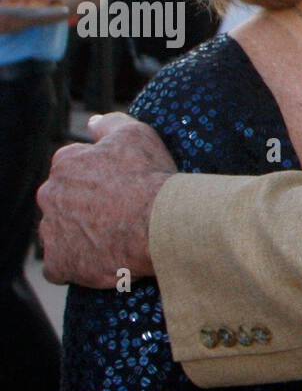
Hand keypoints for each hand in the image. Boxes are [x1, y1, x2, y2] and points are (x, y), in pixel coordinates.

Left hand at [37, 113, 176, 286]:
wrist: (162, 223)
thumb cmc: (151, 177)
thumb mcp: (136, 134)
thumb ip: (109, 124)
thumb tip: (92, 122)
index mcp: (66, 163)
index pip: (73, 171)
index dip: (99, 182)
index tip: (121, 191)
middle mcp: (50, 194)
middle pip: (63, 203)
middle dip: (85, 209)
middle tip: (120, 218)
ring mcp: (53, 231)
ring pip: (61, 234)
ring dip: (80, 238)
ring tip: (115, 243)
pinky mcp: (60, 263)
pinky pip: (60, 268)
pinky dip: (77, 267)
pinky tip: (101, 263)